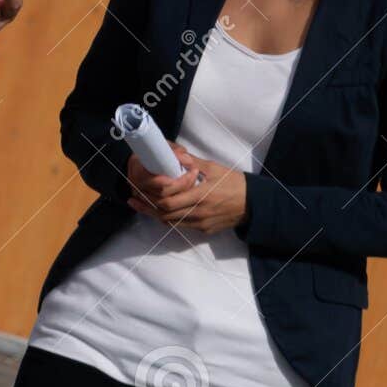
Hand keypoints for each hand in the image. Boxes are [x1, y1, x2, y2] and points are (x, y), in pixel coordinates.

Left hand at [128, 145, 247, 234]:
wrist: (253, 204)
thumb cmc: (233, 183)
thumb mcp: (214, 168)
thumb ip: (194, 163)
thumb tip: (178, 155)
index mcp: (200, 196)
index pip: (168, 202)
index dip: (152, 197)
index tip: (140, 189)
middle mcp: (198, 213)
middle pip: (165, 215)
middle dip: (147, 207)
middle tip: (134, 199)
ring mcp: (201, 224)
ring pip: (171, 223)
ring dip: (155, 214)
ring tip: (140, 206)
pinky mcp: (204, 230)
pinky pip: (182, 225)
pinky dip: (169, 218)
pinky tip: (161, 211)